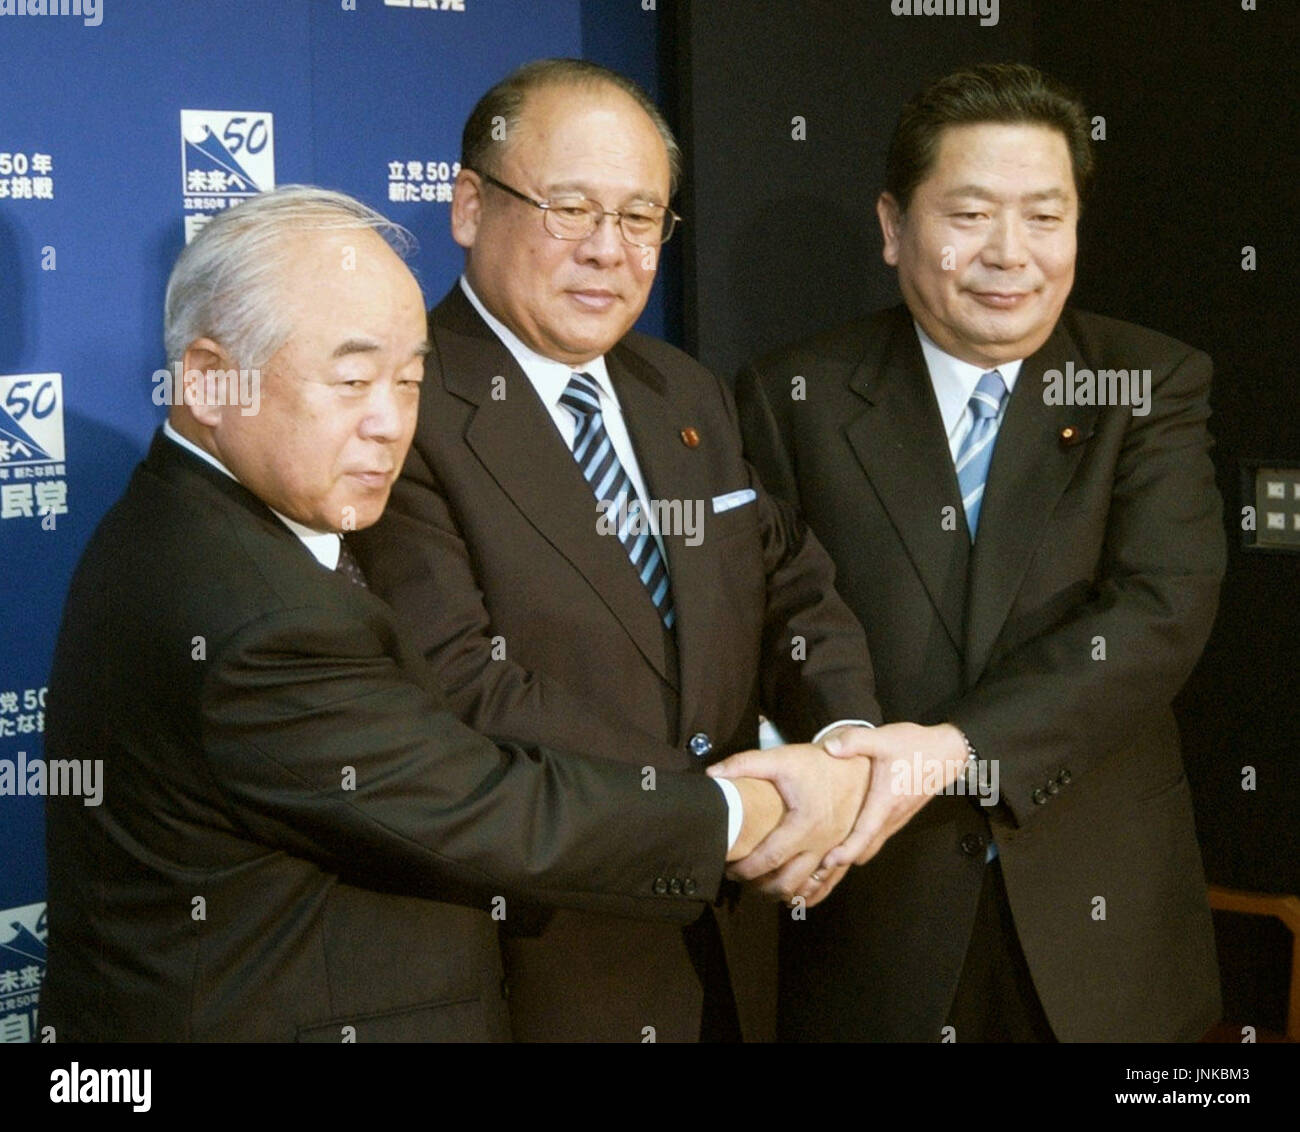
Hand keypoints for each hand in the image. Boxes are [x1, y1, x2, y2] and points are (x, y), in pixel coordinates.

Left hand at [708, 743, 872, 906]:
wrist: (858, 764)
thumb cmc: (817, 762)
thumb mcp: (781, 758)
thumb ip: (744, 764)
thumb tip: (711, 774)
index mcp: (805, 823)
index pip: (769, 858)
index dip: (746, 869)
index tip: (729, 869)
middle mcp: (823, 843)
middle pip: (788, 882)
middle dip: (761, 888)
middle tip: (742, 880)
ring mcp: (836, 851)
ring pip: (808, 888)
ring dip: (784, 894)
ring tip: (761, 887)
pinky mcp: (845, 852)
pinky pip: (828, 883)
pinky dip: (809, 894)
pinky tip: (793, 893)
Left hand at [818, 722, 967, 867]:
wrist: (948, 751)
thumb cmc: (918, 747)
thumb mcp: (883, 738)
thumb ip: (854, 741)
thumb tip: (830, 747)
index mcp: (886, 801)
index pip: (864, 835)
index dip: (845, 852)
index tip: (828, 862)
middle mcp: (893, 815)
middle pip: (867, 849)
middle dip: (845, 859)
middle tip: (820, 863)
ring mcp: (898, 817)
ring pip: (874, 843)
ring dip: (854, 851)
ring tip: (829, 852)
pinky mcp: (900, 813)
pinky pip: (880, 834)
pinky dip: (863, 841)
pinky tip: (849, 832)